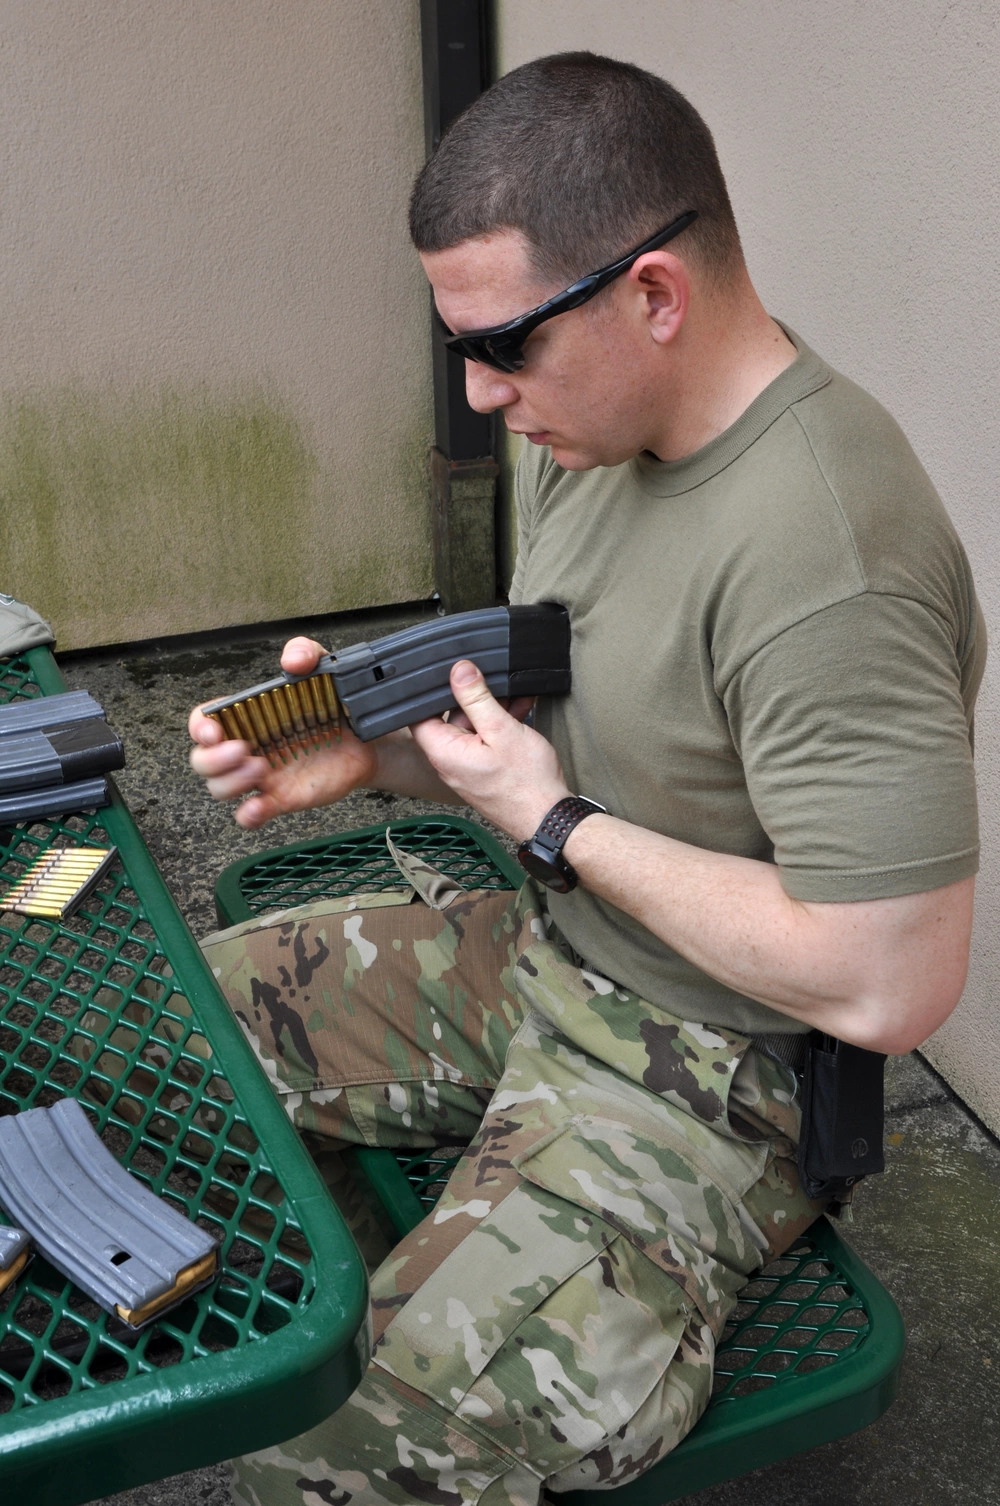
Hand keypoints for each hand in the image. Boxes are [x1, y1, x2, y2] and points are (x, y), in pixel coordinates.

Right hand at [188, 637, 376, 828]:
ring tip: (263, 768)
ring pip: (219, 789)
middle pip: (202, 762)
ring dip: (231, 783)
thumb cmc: (336, 704)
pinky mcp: (282, 797)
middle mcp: (246, 748)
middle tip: (245, 750)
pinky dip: (248, 815)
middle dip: (214, 760)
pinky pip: (251, 814)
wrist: (369, 739)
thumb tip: (292, 660)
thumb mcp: (322, 668)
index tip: (213, 731)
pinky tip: (258, 807)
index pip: (202, 723)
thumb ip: (305, 652)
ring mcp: (261, 776)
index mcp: (246, 717)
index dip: (198, 728)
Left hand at [409, 660, 569, 839]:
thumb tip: (459, 671)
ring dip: (491, 710)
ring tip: (515, 696)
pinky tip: (519, 711)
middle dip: (472, 697)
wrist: (549, 817)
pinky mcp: (482, 772)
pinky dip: (498, 726)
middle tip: (494, 681)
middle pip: (449, 718)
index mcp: (444, 752)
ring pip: (471, 728)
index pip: (420, 714)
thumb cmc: (526, 782)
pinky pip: (484, 741)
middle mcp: (449, 762)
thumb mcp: (501, 729)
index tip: (450, 672)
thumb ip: (476, 698)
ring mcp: (466, 768)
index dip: (432, 691)